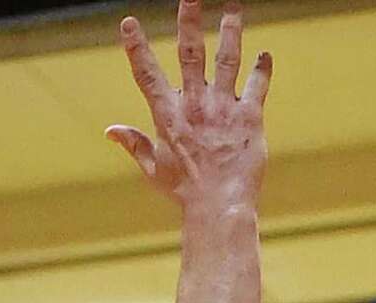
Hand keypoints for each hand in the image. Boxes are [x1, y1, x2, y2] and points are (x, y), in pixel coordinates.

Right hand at [107, 2, 271, 211]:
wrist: (220, 210)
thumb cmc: (186, 195)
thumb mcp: (155, 170)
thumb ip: (135, 144)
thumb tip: (110, 130)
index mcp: (169, 117)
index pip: (147, 75)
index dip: (136, 48)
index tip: (128, 22)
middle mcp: (195, 106)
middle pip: (191, 53)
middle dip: (189, 20)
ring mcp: (224, 109)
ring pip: (227, 59)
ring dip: (231, 30)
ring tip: (233, 6)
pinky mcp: (250, 117)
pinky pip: (257, 85)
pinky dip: (261, 68)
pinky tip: (264, 55)